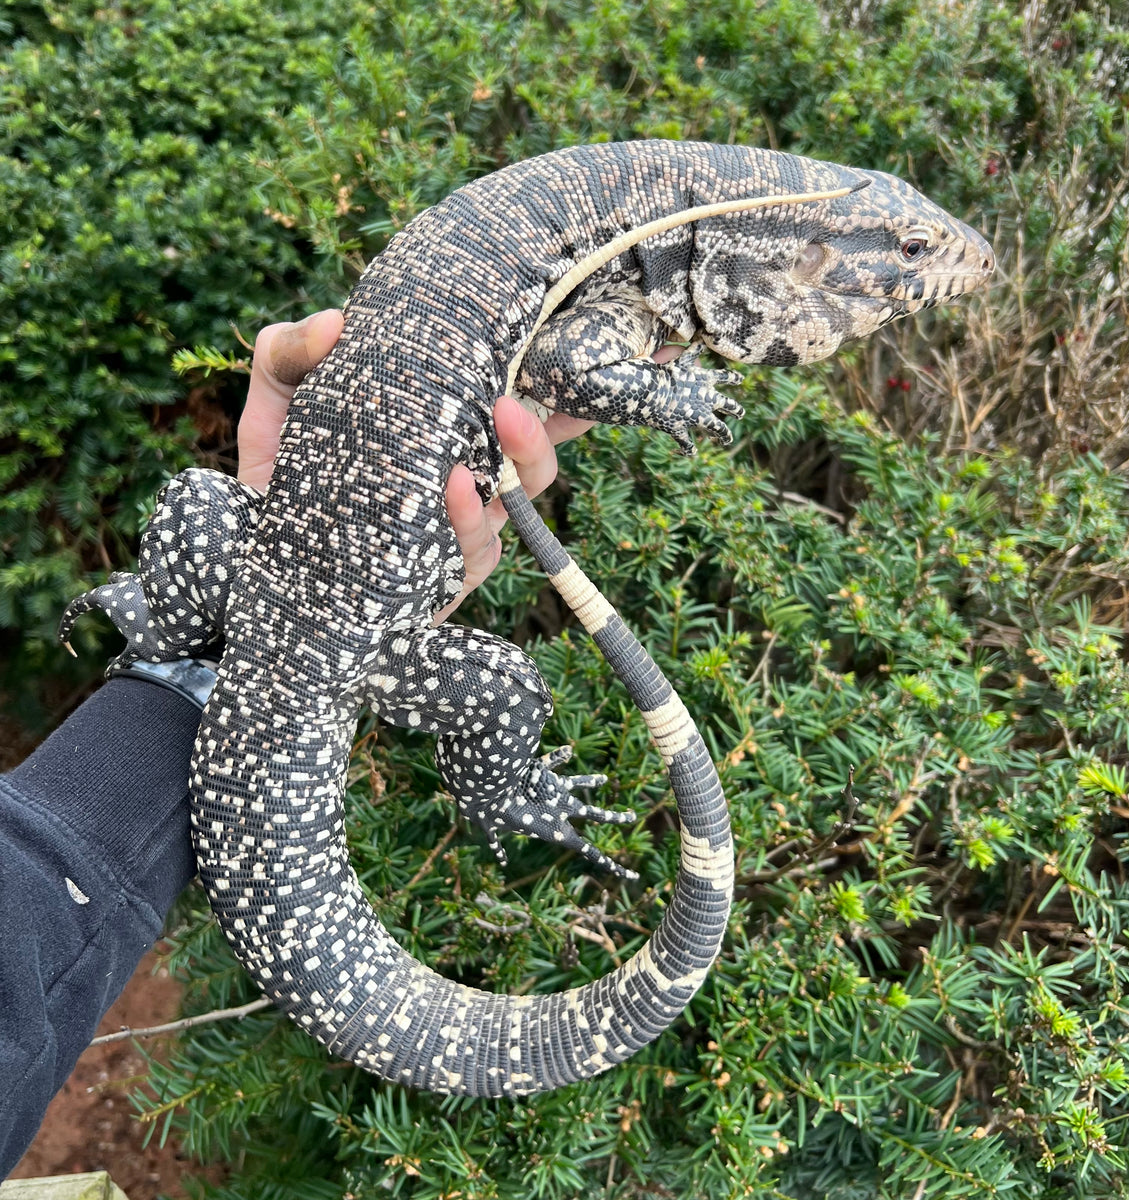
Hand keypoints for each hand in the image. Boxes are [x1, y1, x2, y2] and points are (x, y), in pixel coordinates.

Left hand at [239, 310, 593, 621]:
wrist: (253, 563)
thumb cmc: (280, 476)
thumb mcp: (274, 405)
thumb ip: (288, 354)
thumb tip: (335, 322)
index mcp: (439, 431)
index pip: (504, 401)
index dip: (544, 379)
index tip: (556, 344)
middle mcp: (460, 478)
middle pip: (530, 449)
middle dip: (543, 419)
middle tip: (518, 388)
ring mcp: (458, 528)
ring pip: (521, 494)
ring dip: (523, 455)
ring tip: (502, 418)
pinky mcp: (445, 575)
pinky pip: (480, 547)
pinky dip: (472, 516)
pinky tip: (454, 487)